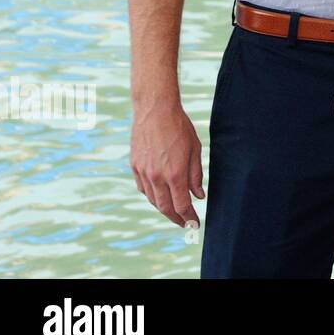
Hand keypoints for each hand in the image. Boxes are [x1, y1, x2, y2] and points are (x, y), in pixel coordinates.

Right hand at [130, 102, 204, 227]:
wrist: (155, 111)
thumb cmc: (179, 128)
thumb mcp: (195, 150)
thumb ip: (196, 175)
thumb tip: (198, 196)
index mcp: (174, 174)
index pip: (181, 205)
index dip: (188, 217)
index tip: (195, 224)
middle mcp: (156, 176)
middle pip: (165, 208)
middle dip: (175, 218)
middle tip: (184, 223)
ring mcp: (143, 172)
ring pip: (152, 200)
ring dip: (163, 208)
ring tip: (173, 211)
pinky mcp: (135, 166)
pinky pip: (143, 188)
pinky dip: (152, 195)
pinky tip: (159, 195)